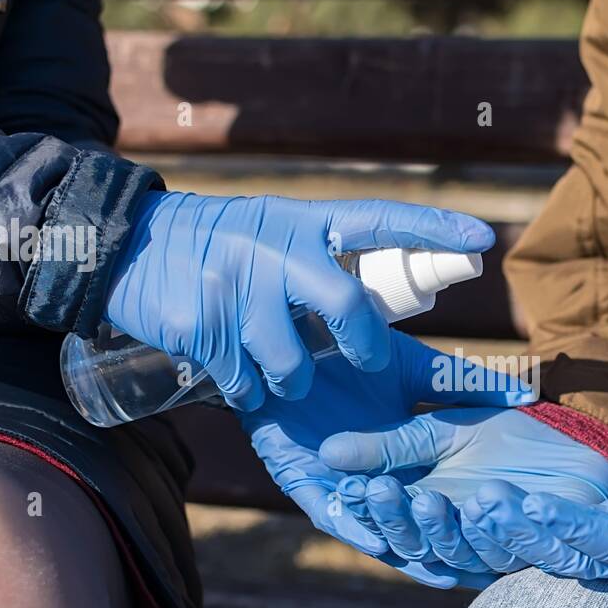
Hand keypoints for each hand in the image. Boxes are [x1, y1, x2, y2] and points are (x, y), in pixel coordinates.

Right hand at [105, 191, 492, 409]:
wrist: (123, 247)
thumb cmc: (219, 251)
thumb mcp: (272, 238)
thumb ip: (322, 266)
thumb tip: (383, 308)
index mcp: (301, 222)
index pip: (378, 219)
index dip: (431, 229)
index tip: (484, 239)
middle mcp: (274, 246)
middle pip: (348, 305)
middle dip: (364, 345)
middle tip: (368, 361)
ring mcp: (236, 285)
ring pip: (292, 361)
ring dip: (288, 379)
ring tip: (272, 369)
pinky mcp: (202, 324)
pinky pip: (244, 380)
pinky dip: (244, 388)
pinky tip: (229, 369)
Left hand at [236, 332, 534, 586]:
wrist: (294, 331)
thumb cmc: (355, 347)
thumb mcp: (421, 368)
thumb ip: (467, 384)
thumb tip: (525, 397)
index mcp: (406, 460)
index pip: (442, 499)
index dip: (474, 518)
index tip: (509, 531)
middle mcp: (374, 481)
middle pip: (411, 522)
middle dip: (440, 537)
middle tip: (475, 556)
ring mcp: (337, 486)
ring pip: (373, 525)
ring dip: (400, 535)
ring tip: (433, 560)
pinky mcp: (302, 482)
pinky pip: (328, 513)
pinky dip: (352, 527)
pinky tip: (376, 543)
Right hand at [318, 409, 607, 581]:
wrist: (580, 436)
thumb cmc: (507, 434)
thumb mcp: (440, 431)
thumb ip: (391, 445)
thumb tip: (328, 453)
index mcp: (433, 521)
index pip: (392, 527)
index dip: (373, 511)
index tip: (352, 485)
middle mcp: (466, 545)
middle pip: (424, 547)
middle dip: (405, 520)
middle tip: (390, 489)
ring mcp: (510, 553)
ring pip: (473, 554)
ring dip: (454, 529)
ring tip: (437, 496)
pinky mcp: (558, 553)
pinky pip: (534, 549)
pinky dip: (518, 526)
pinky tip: (501, 501)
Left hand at [457, 415, 607, 579]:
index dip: (573, 527)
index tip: (534, 504)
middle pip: (570, 557)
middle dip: (525, 533)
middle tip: (481, 501)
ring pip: (553, 556)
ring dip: (511, 535)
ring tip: (470, 504)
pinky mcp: (598, 538)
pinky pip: (551, 544)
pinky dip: (516, 533)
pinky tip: (477, 513)